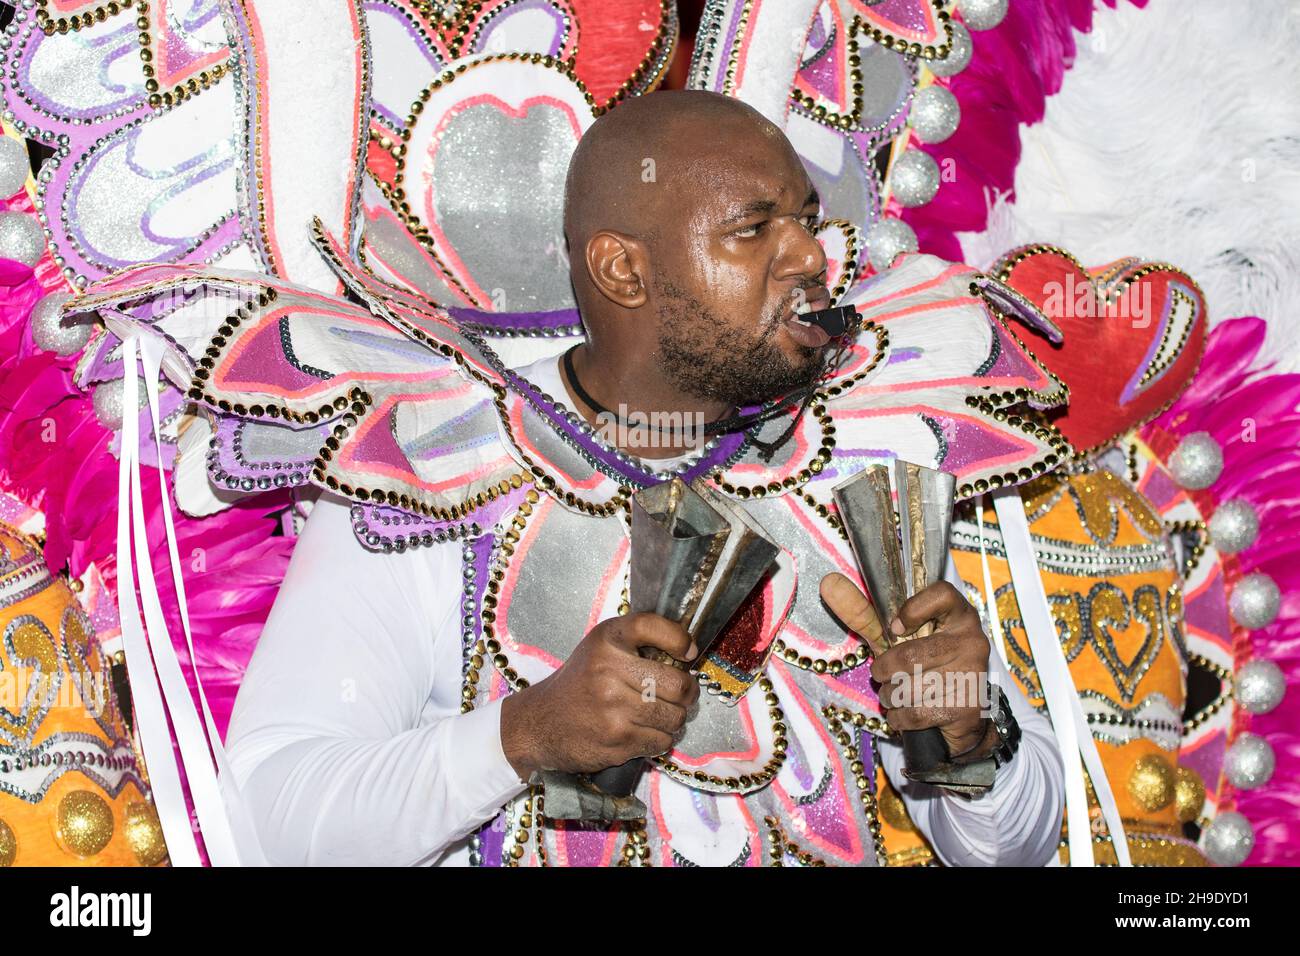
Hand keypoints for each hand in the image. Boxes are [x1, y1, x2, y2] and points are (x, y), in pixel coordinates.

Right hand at [499, 613, 701, 779]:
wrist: (539, 723)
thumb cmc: (579, 683)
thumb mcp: (600, 648)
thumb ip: (638, 641)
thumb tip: (689, 652)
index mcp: (606, 640)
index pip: (653, 627)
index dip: (680, 640)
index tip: (686, 653)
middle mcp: (608, 670)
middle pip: (678, 684)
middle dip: (686, 693)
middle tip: (679, 695)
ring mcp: (614, 708)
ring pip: (674, 717)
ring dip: (673, 719)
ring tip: (658, 715)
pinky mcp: (617, 740)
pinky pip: (661, 741)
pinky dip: (658, 739)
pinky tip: (642, 731)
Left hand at [820, 574, 993, 759]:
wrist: (959, 713)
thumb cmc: (922, 665)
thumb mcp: (896, 637)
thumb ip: (864, 613)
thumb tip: (828, 582)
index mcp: (959, 615)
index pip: (942, 595)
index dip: (912, 610)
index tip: (894, 628)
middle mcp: (972, 641)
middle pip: (911, 654)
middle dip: (885, 670)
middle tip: (883, 674)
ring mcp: (972, 675)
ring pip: (910, 687)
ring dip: (891, 695)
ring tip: (896, 694)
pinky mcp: (967, 708)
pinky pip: (915, 713)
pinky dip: (899, 717)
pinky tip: (903, 712)